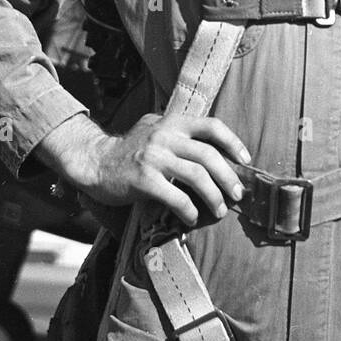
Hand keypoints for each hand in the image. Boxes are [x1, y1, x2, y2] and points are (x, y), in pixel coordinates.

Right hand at [36, 113, 249, 228]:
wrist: (94, 161)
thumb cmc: (129, 149)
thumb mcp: (154, 129)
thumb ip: (179, 133)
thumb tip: (213, 149)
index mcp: (172, 122)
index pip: (212, 126)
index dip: (233, 142)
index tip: (245, 160)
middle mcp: (165, 136)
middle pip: (209, 155)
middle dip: (228, 177)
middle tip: (237, 194)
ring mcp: (154, 156)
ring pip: (196, 176)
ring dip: (213, 197)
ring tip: (219, 211)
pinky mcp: (143, 179)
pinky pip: (176, 197)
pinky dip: (189, 210)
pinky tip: (192, 218)